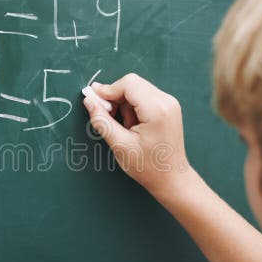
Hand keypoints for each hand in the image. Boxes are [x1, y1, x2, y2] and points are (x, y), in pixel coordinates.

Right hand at [83, 73, 191, 197]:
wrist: (171, 178)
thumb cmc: (148, 167)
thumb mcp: (120, 145)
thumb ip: (102, 121)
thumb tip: (89, 101)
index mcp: (157, 109)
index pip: (128, 84)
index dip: (107, 90)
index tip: (93, 101)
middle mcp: (166, 101)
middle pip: (132, 83)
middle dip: (115, 97)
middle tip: (107, 117)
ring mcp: (169, 103)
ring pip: (137, 89)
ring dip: (124, 103)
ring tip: (124, 126)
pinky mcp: (168, 107)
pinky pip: (144, 96)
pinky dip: (132, 106)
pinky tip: (132, 124)